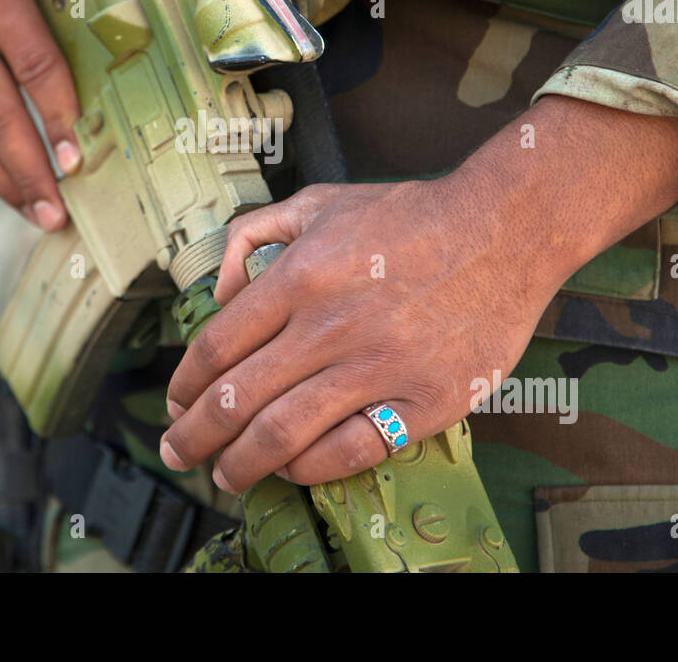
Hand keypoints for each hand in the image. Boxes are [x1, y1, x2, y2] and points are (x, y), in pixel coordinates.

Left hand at [159, 175, 556, 492]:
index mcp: (298, 276)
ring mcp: (378, 367)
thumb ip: (251, 235)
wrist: (503, 230)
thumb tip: (218, 293)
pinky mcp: (425, 401)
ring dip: (240, 464)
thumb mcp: (317, 202)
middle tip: (178, 453)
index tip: (175, 404)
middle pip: (237, 398)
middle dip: (195, 436)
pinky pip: (351, 451)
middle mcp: (329, 325)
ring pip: (283, 434)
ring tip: (224, 476)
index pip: (216, 347)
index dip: (184, 386)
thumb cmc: (408, 216)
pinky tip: (290, 469)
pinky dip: (309, 469)